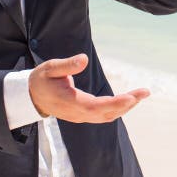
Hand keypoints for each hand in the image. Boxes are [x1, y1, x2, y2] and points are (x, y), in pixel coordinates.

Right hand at [28, 53, 149, 123]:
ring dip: (125, 107)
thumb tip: (84, 59)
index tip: (131, 97)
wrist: (32, 96)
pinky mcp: (83, 115)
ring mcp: (81, 116)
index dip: (114, 104)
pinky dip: (118, 108)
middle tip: (145, 92)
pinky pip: (104, 115)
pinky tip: (129, 100)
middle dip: (127, 104)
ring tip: (141, 94)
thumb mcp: (50, 68)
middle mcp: (78, 113)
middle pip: (106, 113)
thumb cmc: (42, 80)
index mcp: (70, 102)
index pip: (96, 107)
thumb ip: (67, 65)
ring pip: (107, 116)